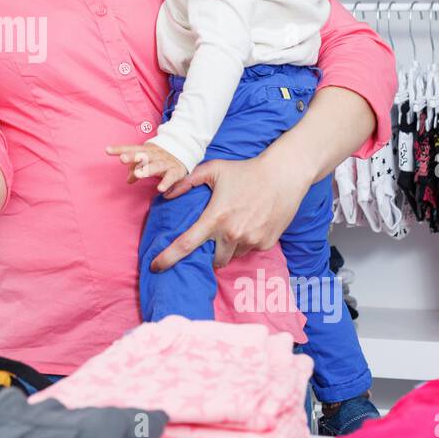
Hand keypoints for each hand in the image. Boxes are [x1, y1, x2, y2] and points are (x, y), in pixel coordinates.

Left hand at [105, 143, 188, 193]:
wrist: (185, 151)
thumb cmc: (161, 157)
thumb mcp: (147, 160)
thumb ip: (135, 169)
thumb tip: (128, 180)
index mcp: (146, 150)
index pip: (131, 148)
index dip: (119, 149)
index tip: (107, 150)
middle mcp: (155, 154)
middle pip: (143, 154)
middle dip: (133, 156)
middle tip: (122, 159)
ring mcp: (166, 162)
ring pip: (156, 165)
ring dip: (147, 169)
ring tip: (138, 174)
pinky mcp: (176, 171)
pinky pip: (171, 177)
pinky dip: (166, 182)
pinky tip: (160, 188)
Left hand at [149, 151, 311, 271]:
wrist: (283, 175)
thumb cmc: (246, 170)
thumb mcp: (213, 170)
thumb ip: (187, 182)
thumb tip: (165, 194)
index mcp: (215, 218)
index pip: (186, 245)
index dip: (167, 258)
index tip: (155, 267)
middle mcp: (232, 234)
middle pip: (212, 260)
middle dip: (208, 255)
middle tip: (212, 241)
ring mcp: (251, 241)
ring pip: (232, 256)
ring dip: (228, 248)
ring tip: (235, 227)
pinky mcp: (266, 243)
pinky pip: (249, 250)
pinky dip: (246, 242)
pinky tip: (251, 224)